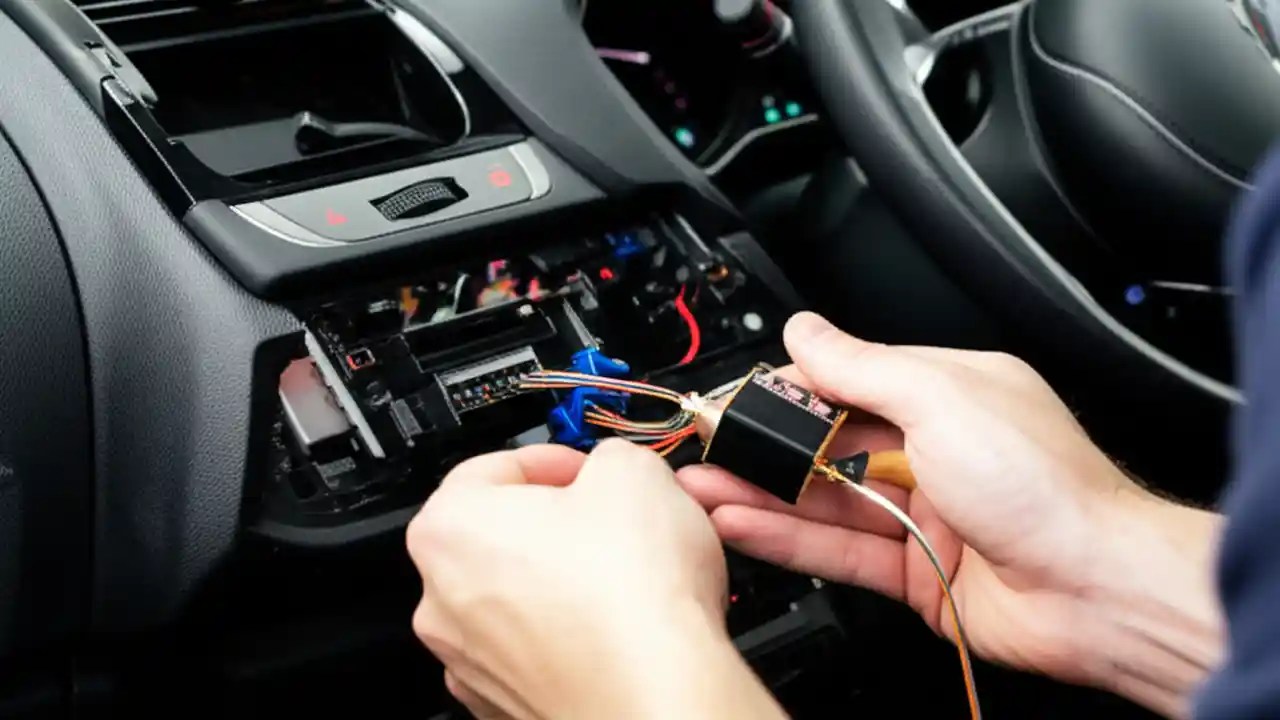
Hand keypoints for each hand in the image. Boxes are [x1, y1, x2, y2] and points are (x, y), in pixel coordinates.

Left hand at [407, 441, 785, 719]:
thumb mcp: (634, 471)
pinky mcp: (504, 705)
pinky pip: (536, 651)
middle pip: (503, 536)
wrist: (655, 698)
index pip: (496, 467)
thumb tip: (613, 470)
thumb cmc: (634, 600)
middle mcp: (442, 598)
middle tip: (614, 521)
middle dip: (561, 524)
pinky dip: (570, 638)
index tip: (590, 469)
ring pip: (518, 598)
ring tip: (627, 580)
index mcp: (450, 526)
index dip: (556, 460)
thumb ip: (608, 457)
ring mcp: (470, 660)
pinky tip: (619, 630)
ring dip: (566, 583)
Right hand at [679, 313, 1222, 717]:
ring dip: (762, 493)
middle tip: (709, 445)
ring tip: (703, 486)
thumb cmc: (1049, 488)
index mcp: (951, 392)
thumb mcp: (941, 398)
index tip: (742, 396)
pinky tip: (743, 523)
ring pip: (825, 500)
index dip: (792, 390)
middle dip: (766, 447)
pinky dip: (787, 538)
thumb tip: (806, 330)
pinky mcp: (915, 572)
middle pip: (830, 445)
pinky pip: (837, 549)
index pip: (850, 381)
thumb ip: (862, 366)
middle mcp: (937, 449)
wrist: (1098, 592)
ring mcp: (925, 513)